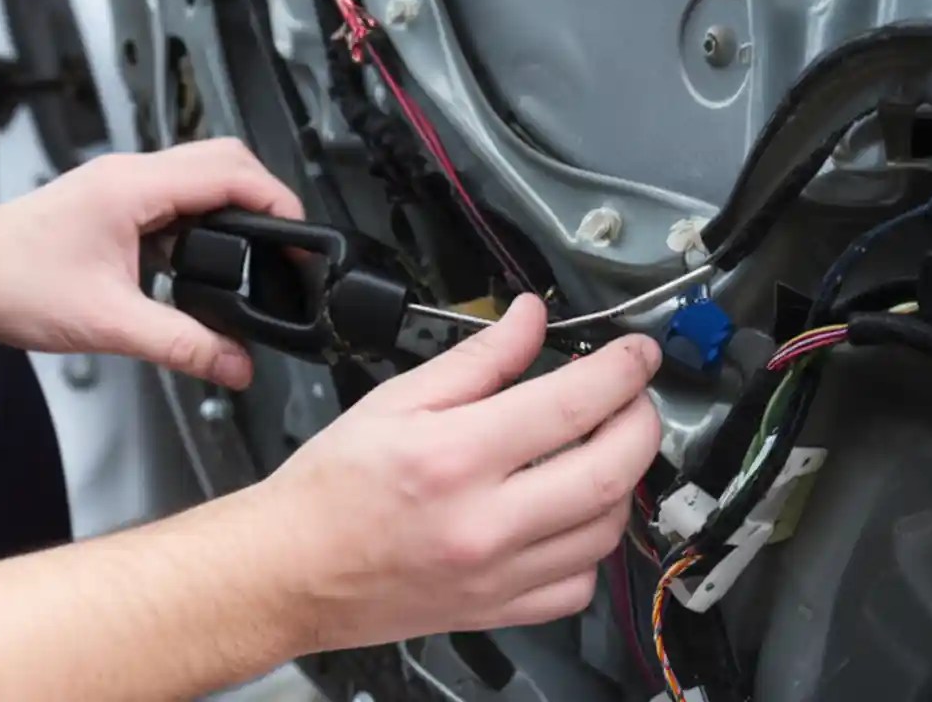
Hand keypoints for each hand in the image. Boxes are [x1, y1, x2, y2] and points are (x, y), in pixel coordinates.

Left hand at [0, 139, 301, 388]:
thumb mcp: (108, 325)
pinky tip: (201, 266)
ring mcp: (120, 187)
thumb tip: (236, 364)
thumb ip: (183, 347)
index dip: (277, 201)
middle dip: (266, 199)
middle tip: (288, 245)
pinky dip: (203, 225)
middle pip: (224, 161)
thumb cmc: (5, 282)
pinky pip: (176, 201)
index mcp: (132, 186)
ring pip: (200, 178)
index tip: (300, 238)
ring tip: (254, 256)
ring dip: (234, 210)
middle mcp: (128, 175)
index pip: (231, 171)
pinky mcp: (113, 206)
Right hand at [255, 295, 661, 648]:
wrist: (290, 570)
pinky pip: (577, 586)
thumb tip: (528, 320)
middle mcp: (484, 522)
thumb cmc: (329, 489)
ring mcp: (496, 575)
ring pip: (605, 530)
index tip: (636, 354)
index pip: (573, 403)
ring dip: (622, 482)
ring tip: (601, 450)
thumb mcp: (395, 400)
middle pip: (611, 470)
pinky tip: (570, 517)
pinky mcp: (497, 611)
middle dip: (641, 422)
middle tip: (634, 398)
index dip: (622, 369)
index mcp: (456, 456)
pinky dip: (591, 547)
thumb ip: (476, 359)